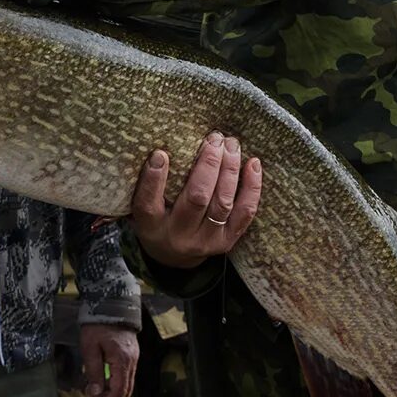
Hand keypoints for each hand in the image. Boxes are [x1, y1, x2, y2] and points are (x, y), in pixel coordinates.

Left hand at [79, 323, 137, 396]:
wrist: (110, 304)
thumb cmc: (98, 324)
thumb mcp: (90, 348)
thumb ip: (93, 371)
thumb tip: (95, 392)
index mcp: (122, 360)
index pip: (119, 390)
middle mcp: (131, 360)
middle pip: (126, 389)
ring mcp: (134, 356)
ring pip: (128, 382)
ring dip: (115, 390)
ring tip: (99, 390)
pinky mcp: (132, 352)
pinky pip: (128, 372)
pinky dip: (118, 380)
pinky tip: (107, 379)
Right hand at [130, 132, 261, 268]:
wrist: (172, 257)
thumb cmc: (157, 218)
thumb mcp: (143, 205)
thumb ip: (148, 182)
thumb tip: (161, 148)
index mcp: (150, 226)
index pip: (148, 203)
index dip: (154, 179)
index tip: (161, 153)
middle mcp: (179, 235)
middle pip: (197, 198)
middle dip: (209, 164)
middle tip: (214, 138)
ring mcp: (206, 241)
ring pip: (223, 202)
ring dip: (230, 169)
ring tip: (231, 144)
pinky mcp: (227, 241)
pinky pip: (244, 213)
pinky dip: (251, 187)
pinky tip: (253, 164)